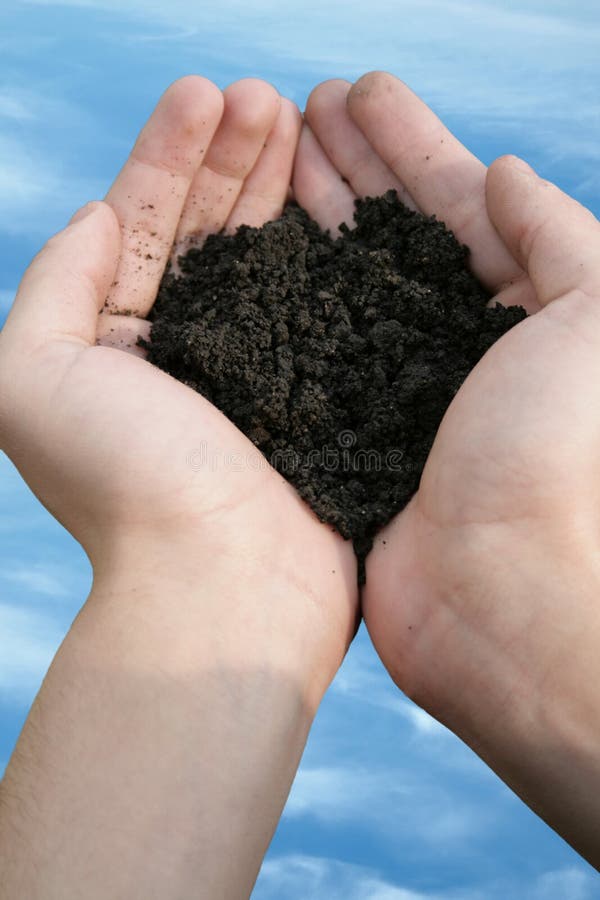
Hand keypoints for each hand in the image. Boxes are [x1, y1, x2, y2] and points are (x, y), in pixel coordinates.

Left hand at [0, 77, 357, 898]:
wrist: (226, 587)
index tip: (204, 93)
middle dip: (231, 156)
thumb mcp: (32, 376)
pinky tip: (334, 195)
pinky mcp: (311, 390)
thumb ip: (56, 284)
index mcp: (114, 342)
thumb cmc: (126, 488)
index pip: (143, 224)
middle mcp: (182, 350)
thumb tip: (102, 216)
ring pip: (265, 255)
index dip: (168, 155)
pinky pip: (316, 302)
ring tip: (296, 113)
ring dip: (276, 182)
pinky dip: (322, 246)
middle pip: (207, 229)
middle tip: (266, 94)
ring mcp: (255, 368)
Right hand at [294, 72, 599, 866]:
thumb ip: (561, 239)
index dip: (409, 142)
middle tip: (296, 107)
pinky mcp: (349, 429)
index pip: (458, 203)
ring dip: (312, 212)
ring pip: (346, 278)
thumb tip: (508, 174)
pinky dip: (288, 294)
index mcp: (524, 311)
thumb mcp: (594, 326)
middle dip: (350, 164)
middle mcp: (458, 342)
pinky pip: (312, 342)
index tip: (358, 93)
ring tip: (269, 152)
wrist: (497, 598)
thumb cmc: (553, 461)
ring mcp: (397, 384)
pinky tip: (256, 253)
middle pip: (394, 231)